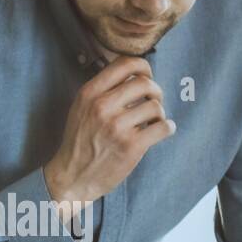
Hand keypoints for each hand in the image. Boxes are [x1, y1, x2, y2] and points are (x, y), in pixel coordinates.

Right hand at [43, 55, 174, 206]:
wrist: (72, 176)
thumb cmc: (79, 142)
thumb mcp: (81, 108)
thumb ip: (102, 90)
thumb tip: (133, 75)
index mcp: (90, 93)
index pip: (125, 64)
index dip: (143, 66)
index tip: (147, 76)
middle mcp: (103, 107)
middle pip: (145, 83)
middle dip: (155, 91)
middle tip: (154, 101)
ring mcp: (117, 127)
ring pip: (155, 106)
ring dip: (160, 113)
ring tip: (153, 121)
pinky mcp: (131, 146)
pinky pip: (163, 127)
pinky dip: (168, 127)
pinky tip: (163, 130)